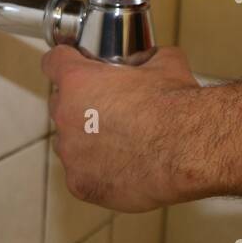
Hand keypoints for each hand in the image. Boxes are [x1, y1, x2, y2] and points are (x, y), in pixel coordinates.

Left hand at [42, 45, 208, 212]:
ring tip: (121, 144)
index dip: (65, 62)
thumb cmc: (175, 107)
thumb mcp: (165, 63)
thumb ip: (145, 58)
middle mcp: (66, 115)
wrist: (188, 150)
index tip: (73, 66)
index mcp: (78, 80)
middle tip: (109, 110)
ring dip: (87, 140)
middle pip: (60, 104)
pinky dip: (98, 172)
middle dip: (79, 105)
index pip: (53, 62)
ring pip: (70, 142)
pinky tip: (123, 168)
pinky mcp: (80, 184)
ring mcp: (71, 152)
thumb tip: (150, 59)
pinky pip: (81, 174)